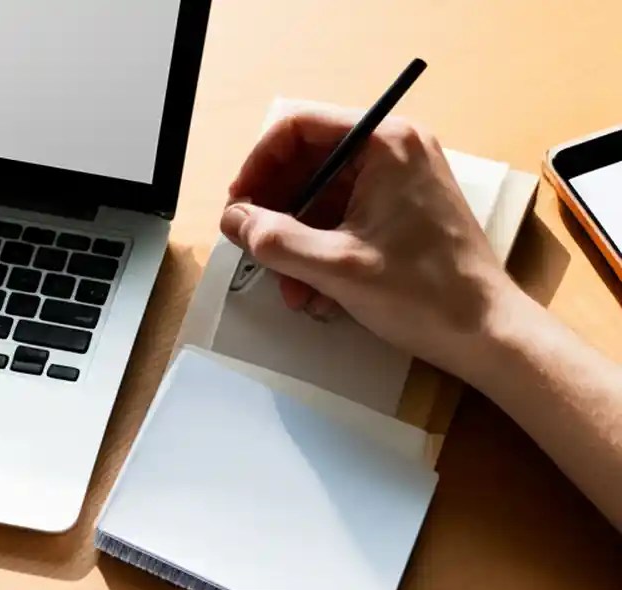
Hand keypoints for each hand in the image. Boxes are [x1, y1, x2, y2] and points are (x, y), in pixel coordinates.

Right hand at [218, 103, 525, 379]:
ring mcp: (402, 181)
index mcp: (385, 143)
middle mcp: (395, 150)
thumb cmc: (423, 293)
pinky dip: (322, 250)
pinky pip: (344, 218)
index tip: (239, 206)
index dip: (258, 164)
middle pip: (307, 164)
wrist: (486, 333)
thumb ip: (274, 239)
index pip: (299, 127)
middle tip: (256, 249)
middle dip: (277, 212)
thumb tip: (232, 220)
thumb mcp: (334, 266)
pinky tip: (317, 291)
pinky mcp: (404, 211)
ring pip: (322, 197)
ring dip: (296, 241)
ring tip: (291, 287)